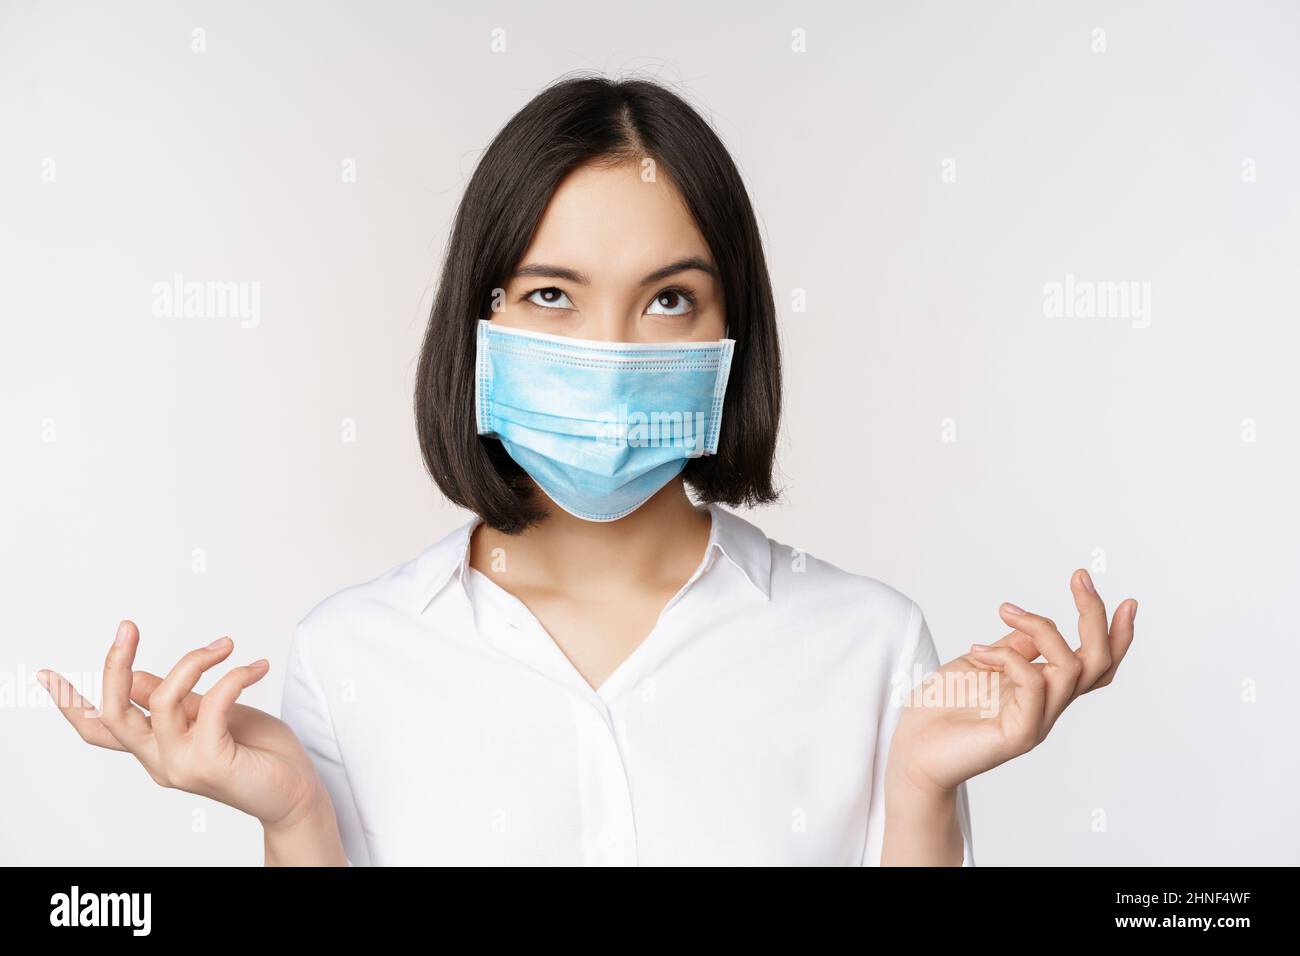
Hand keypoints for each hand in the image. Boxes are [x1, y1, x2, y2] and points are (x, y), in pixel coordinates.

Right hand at [39, 620, 331, 836]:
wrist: (296, 791)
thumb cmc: (259, 752)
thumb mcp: (211, 716)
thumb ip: (175, 701)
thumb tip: (137, 676)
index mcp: (155, 748)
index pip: (101, 728)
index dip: (70, 703)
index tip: (46, 674)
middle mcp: (159, 760)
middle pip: (113, 713)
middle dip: (115, 665)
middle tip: (127, 627)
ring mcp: (181, 764)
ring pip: (164, 699)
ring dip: (196, 660)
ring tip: (227, 645)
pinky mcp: (210, 762)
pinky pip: (214, 702)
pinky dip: (235, 675)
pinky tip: (256, 667)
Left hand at [888, 569, 1137, 797]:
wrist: (912, 750)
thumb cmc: (942, 708)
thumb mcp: (982, 664)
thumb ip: (1014, 648)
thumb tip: (1036, 623)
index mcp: (1043, 690)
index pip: (1095, 665)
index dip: (1117, 636)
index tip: (1127, 601)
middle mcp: (1047, 706)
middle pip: (1098, 663)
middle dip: (1094, 616)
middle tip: (1079, 579)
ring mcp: (1036, 722)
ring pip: (1071, 668)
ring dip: (1041, 629)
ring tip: (1006, 612)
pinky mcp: (1019, 735)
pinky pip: (1034, 684)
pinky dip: (1010, 657)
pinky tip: (979, 652)